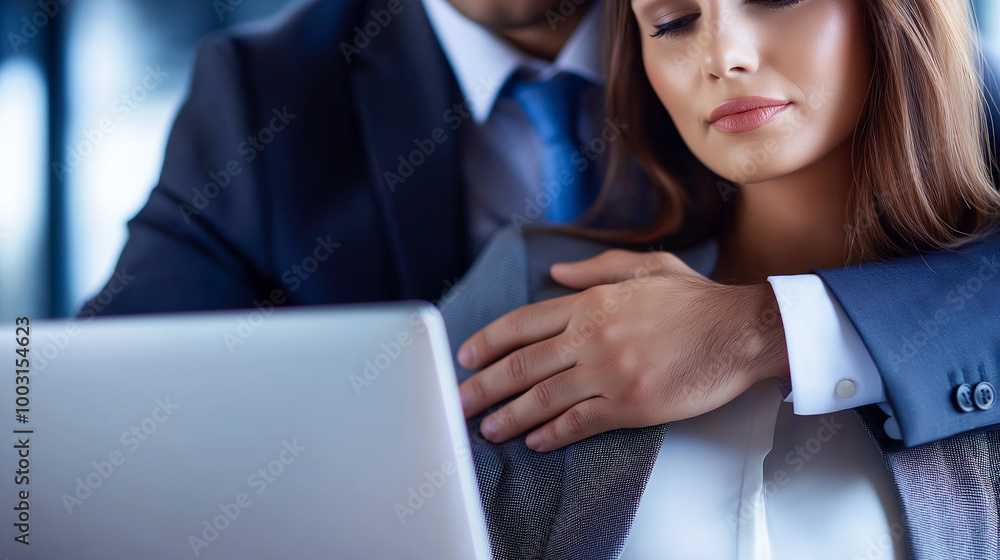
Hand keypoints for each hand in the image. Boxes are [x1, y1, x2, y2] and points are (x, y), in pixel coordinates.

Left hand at [456, 249, 789, 451]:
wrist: (742, 332)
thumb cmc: (697, 300)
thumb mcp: (645, 266)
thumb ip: (595, 268)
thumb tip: (554, 272)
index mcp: (591, 302)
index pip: (522, 323)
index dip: (489, 341)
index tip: (467, 356)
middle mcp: (591, 337)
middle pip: (521, 365)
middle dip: (483, 386)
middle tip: (459, 401)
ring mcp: (609, 372)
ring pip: (542, 399)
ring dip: (509, 416)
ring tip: (487, 429)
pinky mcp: (630, 405)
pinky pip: (579, 423)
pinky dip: (552, 434)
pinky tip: (534, 441)